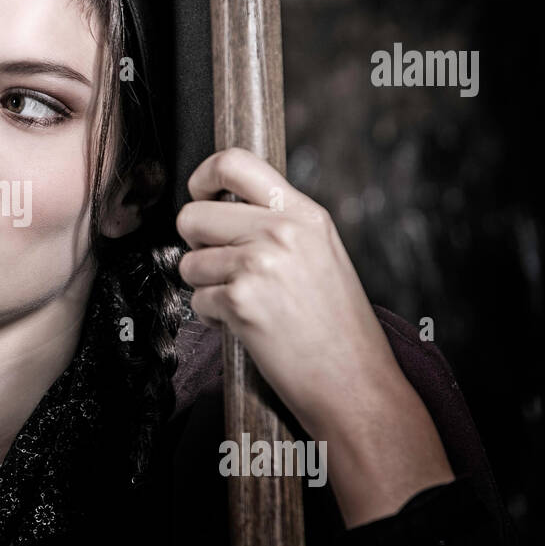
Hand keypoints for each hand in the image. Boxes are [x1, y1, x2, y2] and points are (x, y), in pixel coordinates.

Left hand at [175, 147, 453, 525]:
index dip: (202, 175)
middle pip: (192, 215)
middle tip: (221, 267)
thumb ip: (280, 224)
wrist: (355, 383)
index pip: (234, 162)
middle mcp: (282, 231)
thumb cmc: (338, 327)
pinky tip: (248, 326)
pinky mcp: (242, 301)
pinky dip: (213, 317)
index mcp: (304, 213)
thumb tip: (224, 206)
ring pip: (188, 262)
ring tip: (246, 304)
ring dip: (205, 286)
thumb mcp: (322, 253)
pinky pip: (197, 300)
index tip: (199, 194)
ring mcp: (260, 265)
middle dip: (195, 244)